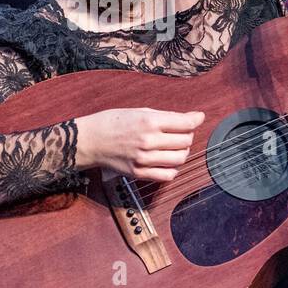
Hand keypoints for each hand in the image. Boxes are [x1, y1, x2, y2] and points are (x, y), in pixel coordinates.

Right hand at [75, 108, 204, 181]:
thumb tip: (193, 117)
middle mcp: (148, 141)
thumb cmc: (112, 122)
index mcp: (148, 122)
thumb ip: (166, 116)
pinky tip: (167, 161)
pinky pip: (167, 175)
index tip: (198, 118)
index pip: (185, 123)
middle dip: (188, 135)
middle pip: (185, 141)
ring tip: (173, 147)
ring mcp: (144, 159)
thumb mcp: (139, 111)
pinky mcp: (139, 173)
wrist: (90, 140)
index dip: (195, 119)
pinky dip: (173, 169)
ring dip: (182, 152)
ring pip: (179, 159)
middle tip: (180, 132)